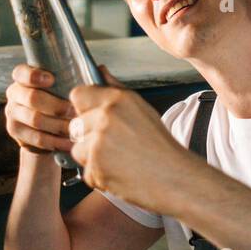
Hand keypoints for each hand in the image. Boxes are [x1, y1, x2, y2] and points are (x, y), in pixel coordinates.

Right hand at [4, 63, 73, 154]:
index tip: (52, 80)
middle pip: (32, 98)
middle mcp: (14, 93)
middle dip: (56, 106)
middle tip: (74, 111)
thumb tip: (100, 69)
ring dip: (58, 125)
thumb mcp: (66, 88)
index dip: (34, 76)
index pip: (21, 72)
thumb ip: (80, 77)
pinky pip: (37, 138)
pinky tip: (69, 142)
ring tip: (76, 128)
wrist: (45, 131)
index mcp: (23, 77)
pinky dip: (56, 141)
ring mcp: (12, 113)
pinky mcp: (15, 131)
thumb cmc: (58, 102)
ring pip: (35, 119)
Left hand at [67, 67, 186, 211]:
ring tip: (118, 160)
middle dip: (88, 136)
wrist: (175, 178)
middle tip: (114, 145)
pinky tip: (119, 173)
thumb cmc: (160, 146)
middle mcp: (106, 117)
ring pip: (78, 149)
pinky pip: (86, 172)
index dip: (83, 108)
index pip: (78, 94)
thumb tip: (100, 71)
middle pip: (75, 125)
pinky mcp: (96, 167)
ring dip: (92, 158)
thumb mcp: (141, 109)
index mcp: (118, 99)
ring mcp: (99, 143)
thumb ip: (115, 89)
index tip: (92, 116)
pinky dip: (99, 177)